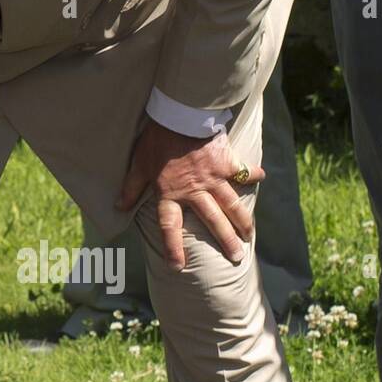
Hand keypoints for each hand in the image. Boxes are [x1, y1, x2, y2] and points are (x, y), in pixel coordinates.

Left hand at [117, 118, 264, 268]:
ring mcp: (214, 178)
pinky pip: (242, 171)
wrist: (178, 115)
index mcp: (171, 193)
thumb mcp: (139, 165)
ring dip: (242, 221)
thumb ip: (131, 188)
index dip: (173, 247)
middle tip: (236, 258)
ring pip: (231, 204)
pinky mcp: (226, 162)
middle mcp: (195, 191)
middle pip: (212, 221)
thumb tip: (119, 207)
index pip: (169, 227)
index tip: (177, 266)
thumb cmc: (156, 140)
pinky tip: (262, 178)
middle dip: (225, 240)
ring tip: (250, 236)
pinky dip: (252, 173)